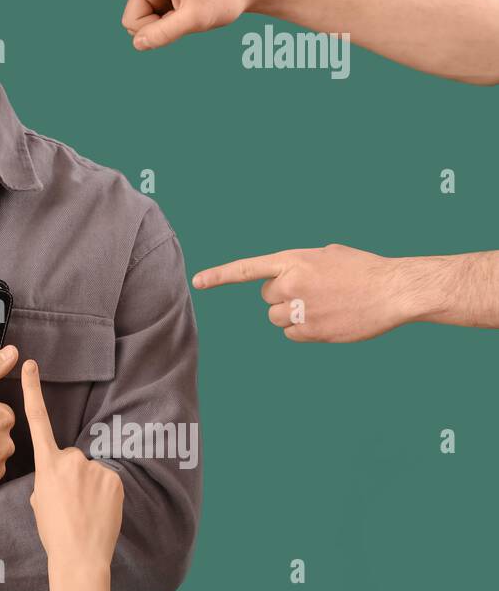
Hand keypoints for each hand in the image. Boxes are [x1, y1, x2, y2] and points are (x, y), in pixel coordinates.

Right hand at [21, 359, 122, 565]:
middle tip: (70, 504)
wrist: (80, 558)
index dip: (32, 390)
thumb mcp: (37, 501)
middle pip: (72, 459)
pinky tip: (99, 512)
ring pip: (91, 472)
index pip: (37, 420)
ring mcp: (95, 469)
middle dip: (71, 476)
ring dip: (89, 488)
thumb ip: (46, 478)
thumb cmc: (54, 532)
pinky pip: (107, 481)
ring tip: (85, 512)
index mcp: (47, 464)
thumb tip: (57, 475)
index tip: (31, 365)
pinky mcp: (115, 480)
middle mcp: (72, 460)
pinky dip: (105, 495)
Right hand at [56, 0, 255, 50]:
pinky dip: (165, 26)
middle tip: (183, 18)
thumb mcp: (197, 19)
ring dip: (160, 28)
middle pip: (130, 19)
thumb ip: (164, 34)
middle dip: (152, 28)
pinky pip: (149, 23)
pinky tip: (184, 15)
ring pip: (139, 25)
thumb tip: (137, 45)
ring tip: (186, 14)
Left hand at [192, 243, 421, 341]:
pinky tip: (328, 320)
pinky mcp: (311, 332)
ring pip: (276, 318)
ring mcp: (300, 310)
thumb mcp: (326, 255)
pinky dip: (303, 331)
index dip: (219, 276)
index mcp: (292, 261)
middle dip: (283, 296)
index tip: (197, 282)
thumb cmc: (363, 269)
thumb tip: (284, 280)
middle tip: (313, 292)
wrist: (394, 290)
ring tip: (323, 306)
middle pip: (266, 297)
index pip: (247, 269)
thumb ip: (298, 266)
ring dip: (291, 315)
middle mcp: (290, 285)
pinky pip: (291, 335)